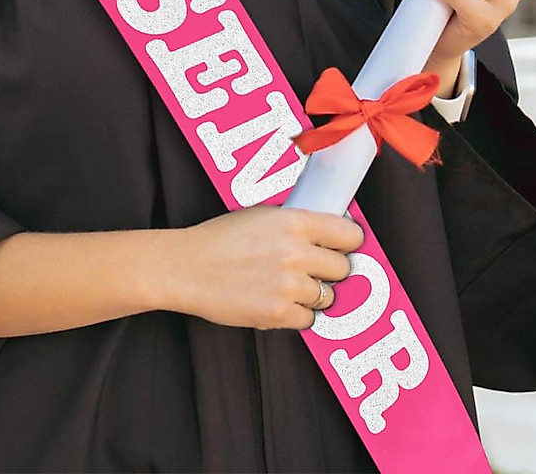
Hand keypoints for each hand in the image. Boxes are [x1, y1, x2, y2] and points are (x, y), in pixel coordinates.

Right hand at [169, 205, 363, 330]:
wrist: (186, 267)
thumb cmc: (218, 239)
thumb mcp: (259, 216)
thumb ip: (295, 225)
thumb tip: (327, 236)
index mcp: (293, 222)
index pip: (350, 235)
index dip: (347, 243)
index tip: (341, 248)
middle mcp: (295, 252)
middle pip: (343, 268)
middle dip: (328, 270)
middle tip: (308, 269)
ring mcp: (288, 285)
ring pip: (327, 297)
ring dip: (311, 294)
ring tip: (285, 285)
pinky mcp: (278, 312)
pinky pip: (308, 319)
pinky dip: (295, 314)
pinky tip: (275, 300)